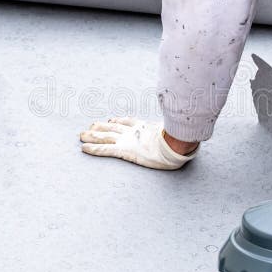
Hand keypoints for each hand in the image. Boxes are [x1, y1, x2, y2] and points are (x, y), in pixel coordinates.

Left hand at [80, 117, 198, 169]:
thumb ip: (177, 128)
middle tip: (90, 126)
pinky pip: (105, 150)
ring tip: (82, 136)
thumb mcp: (177, 131)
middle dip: (101, 127)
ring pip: (105, 136)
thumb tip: (190, 122)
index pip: (128, 122)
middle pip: (113, 128)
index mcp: (145, 127)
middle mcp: (133, 132)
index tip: (111, 120)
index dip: (118, 121)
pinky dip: (94, 149)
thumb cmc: (179, 139)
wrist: (176, 145)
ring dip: (92, 136)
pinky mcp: (124, 150)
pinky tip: (83, 149)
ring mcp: (127, 140)